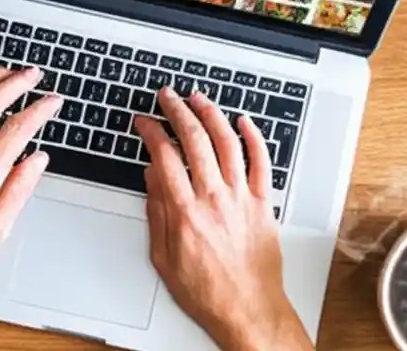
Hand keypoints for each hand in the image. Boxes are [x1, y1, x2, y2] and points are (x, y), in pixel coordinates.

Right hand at [136, 88, 312, 350]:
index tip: (144, 122)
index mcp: (185, 211)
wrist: (247, 309)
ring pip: (227, 142)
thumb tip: (152, 177)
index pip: (164, 156)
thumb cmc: (207, 291)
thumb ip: (157, 212)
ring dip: (211, 114)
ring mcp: (241, 198)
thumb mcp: (164, 257)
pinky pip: (261, 161)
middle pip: (194, 140)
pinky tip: (244, 121)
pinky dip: (253, 137)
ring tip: (198, 98)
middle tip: (167, 97)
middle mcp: (214, 198)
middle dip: (177, 111)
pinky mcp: (263, 203)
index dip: (152, 132)